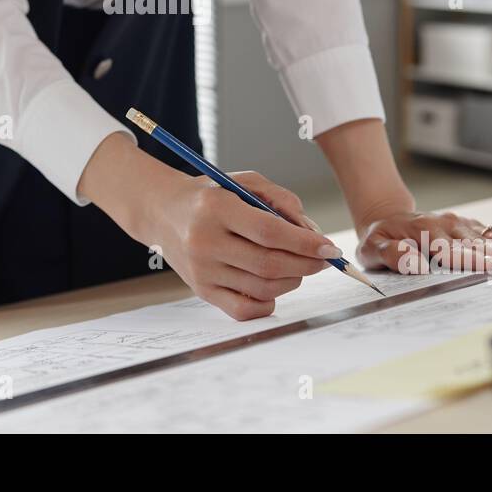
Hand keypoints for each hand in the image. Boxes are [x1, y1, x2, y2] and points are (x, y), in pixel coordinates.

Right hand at [147, 170, 337, 319]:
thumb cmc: (210, 196)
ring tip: (300, 267)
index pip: (269, 232)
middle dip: (306, 264)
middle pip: (268, 264)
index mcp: (216, 209)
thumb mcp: (243, 182)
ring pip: (262, 288)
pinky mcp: (202, 291)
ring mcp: (202, 271)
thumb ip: (281, 200)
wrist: (163, 213)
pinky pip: (244, 309)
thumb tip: (311, 233)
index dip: (304, 243)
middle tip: (323, 259)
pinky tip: (276, 285)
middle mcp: (205, 242)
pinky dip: (269, 302)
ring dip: (292, 280)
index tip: (328, 247)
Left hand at [357, 210, 491, 274]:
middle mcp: (450, 227)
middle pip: (485, 243)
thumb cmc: (380, 239)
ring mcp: (464, 225)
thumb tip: (414, 263)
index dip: (477, 259)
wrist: (387, 217)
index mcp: (427, 234)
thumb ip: (391, 255)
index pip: (455, 252)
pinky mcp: (473, 227)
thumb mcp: (372, 249)